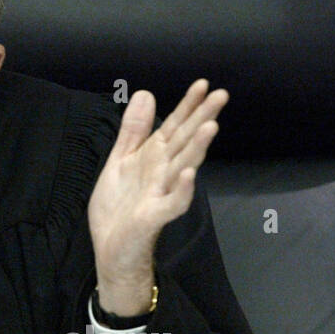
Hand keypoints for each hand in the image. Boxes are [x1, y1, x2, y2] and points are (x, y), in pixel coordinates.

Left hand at [87, 79, 227, 314]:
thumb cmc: (119, 207)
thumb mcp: (121, 160)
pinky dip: (182, 189)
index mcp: (154, 157)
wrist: (112, 249)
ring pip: (183, 167)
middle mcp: (163, 172)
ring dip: (197, 148)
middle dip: (202, 118)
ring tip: (210, 127)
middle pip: (185, 141)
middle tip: (222, 95)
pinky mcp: (154, 216)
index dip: (187, 106)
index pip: (175, 126)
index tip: (203, 83)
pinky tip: (189, 174)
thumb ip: (134, 130)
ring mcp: (161, 194)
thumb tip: (147, 93)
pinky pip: (172, 202)